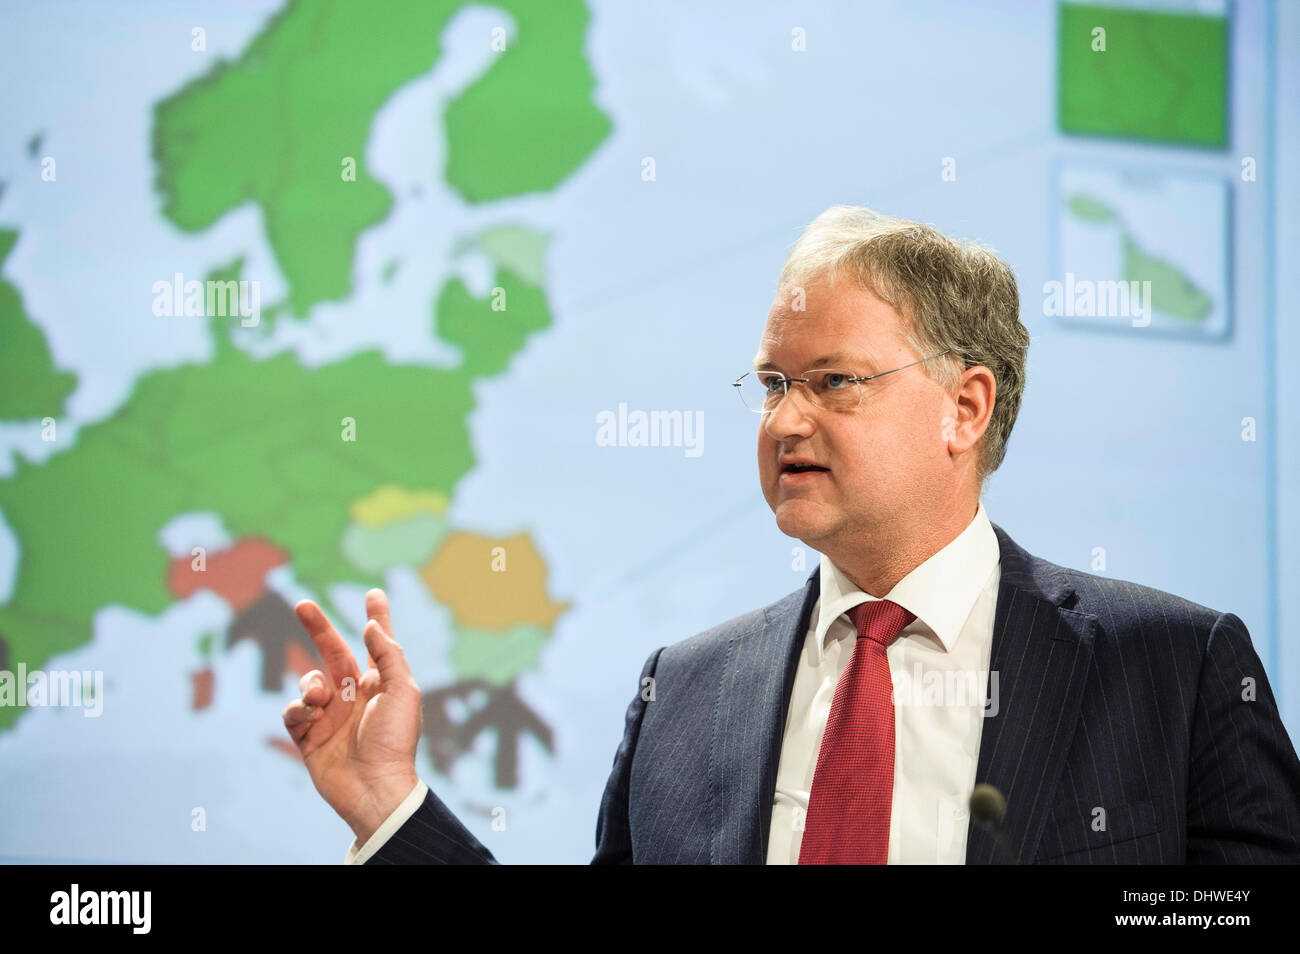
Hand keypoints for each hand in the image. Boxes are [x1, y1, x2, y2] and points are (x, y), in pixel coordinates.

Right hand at [282, 588, 421, 844]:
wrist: (373, 788)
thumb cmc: (394, 740)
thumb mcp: (403, 692)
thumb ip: (388, 655)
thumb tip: (371, 626)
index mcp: (382, 683)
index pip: (378, 644)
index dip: (376, 619)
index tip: (374, 594)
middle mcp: (356, 695)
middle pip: (334, 651)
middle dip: (318, 627)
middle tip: (302, 603)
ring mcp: (331, 715)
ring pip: (309, 681)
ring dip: (310, 684)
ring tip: (319, 699)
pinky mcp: (309, 735)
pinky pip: (293, 711)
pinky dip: (297, 709)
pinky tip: (309, 717)